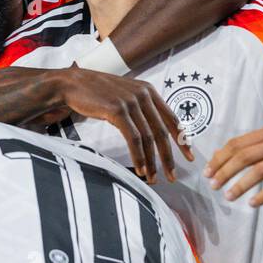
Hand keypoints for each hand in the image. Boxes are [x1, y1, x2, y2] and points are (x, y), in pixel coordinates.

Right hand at [54, 66, 193, 182]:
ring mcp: (131, 102)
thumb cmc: (96, 92)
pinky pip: (133, 139)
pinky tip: (140, 168)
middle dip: (169, 157)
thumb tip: (152, 130)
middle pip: (162, 132)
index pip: (172, 118)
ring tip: (152, 178)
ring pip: (148, 138)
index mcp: (149, 91)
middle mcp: (144, 95)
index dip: (182, 139)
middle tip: (173, 175)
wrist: (72, 84)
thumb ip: (140, 108)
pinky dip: (138, 156)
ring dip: (152, 162)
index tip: (189, 156)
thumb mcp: (124, 96)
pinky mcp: (118, 110)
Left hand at [206, 127, 262, 206]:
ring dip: (240, 185)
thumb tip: (220, 158)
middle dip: (224, 172)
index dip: (219, 158)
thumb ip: (251, 149)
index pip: (236, 144)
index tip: (207, 172)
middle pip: (243, 157)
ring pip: (258, 171)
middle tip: (213, 185)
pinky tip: (252, 203)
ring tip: (228, 196)